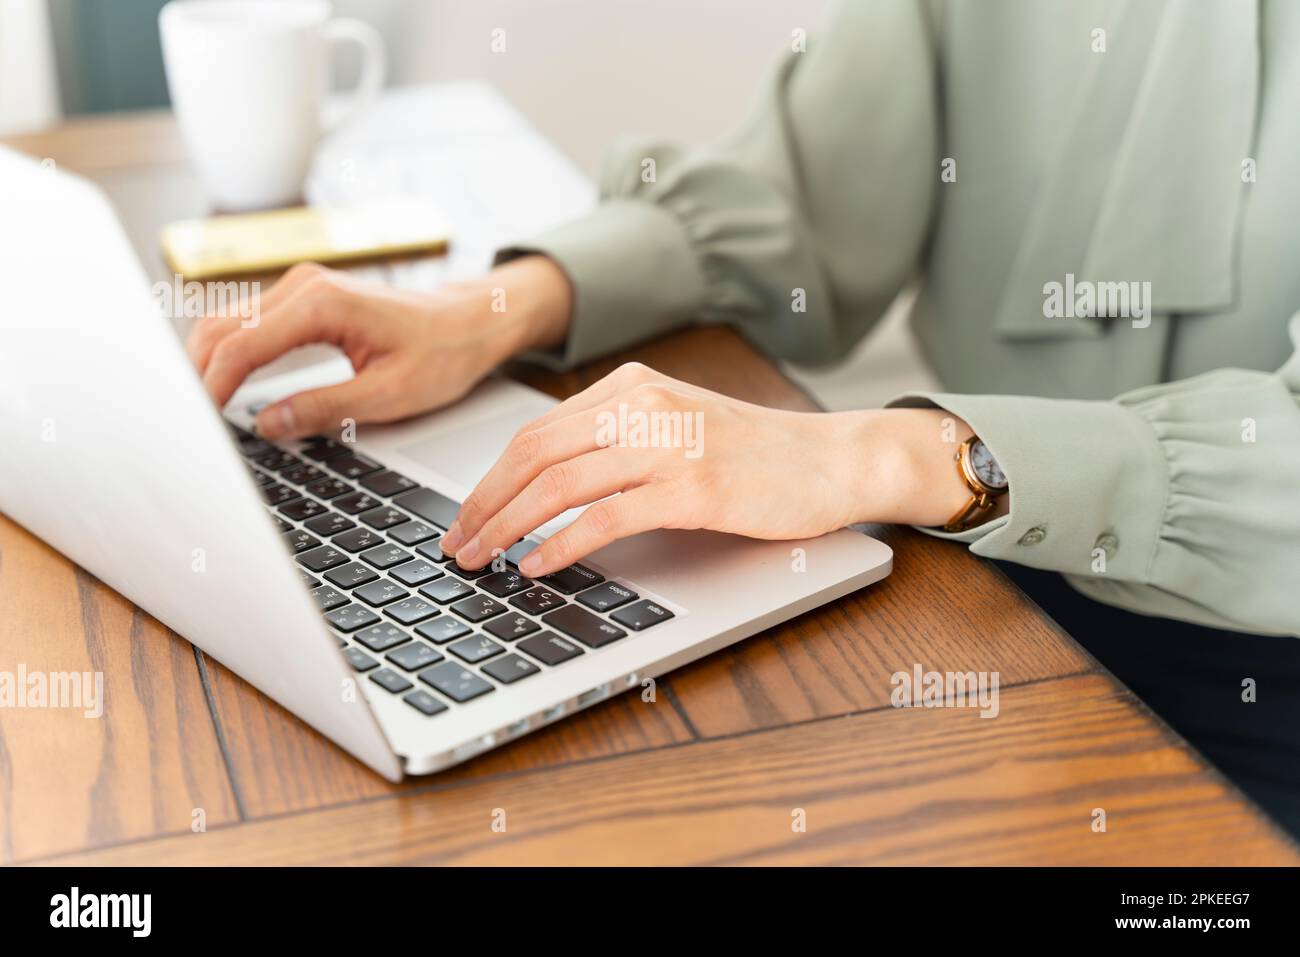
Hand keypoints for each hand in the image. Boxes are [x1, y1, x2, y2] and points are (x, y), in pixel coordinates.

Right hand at [186, 256, 572, 439]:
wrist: (472, 320)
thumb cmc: (443, 353)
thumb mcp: (388, 395)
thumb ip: (323, 409)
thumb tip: (267, 425)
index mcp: (322, 305)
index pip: (240, 347)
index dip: (210, 388)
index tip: (196, 425)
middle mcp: (303, 286)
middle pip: (220, 329)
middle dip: (197, 376)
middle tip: (188, 426)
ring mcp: (301, 288)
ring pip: (227, 323)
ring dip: (208, 364)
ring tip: (199, 412)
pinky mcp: (304, 299)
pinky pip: (249, 324)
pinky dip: (230, 354)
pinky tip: (224, 388)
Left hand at [441, 363, 984, 576]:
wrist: (833, 460)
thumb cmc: (756, 454)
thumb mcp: (677, 425)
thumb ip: (617, 439)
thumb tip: (542, 484)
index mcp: (633, 387)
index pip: (537, 431)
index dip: (490, 477)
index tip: (466, 515)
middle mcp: (646, 406)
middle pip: (535, 454)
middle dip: (484, 504)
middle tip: (457, 545)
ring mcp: (670, 444)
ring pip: (560, 484)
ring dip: (508, 527)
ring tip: (481, 559)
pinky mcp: (694, 488)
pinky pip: (606, 517)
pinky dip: (561, 544)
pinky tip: (538, 566)